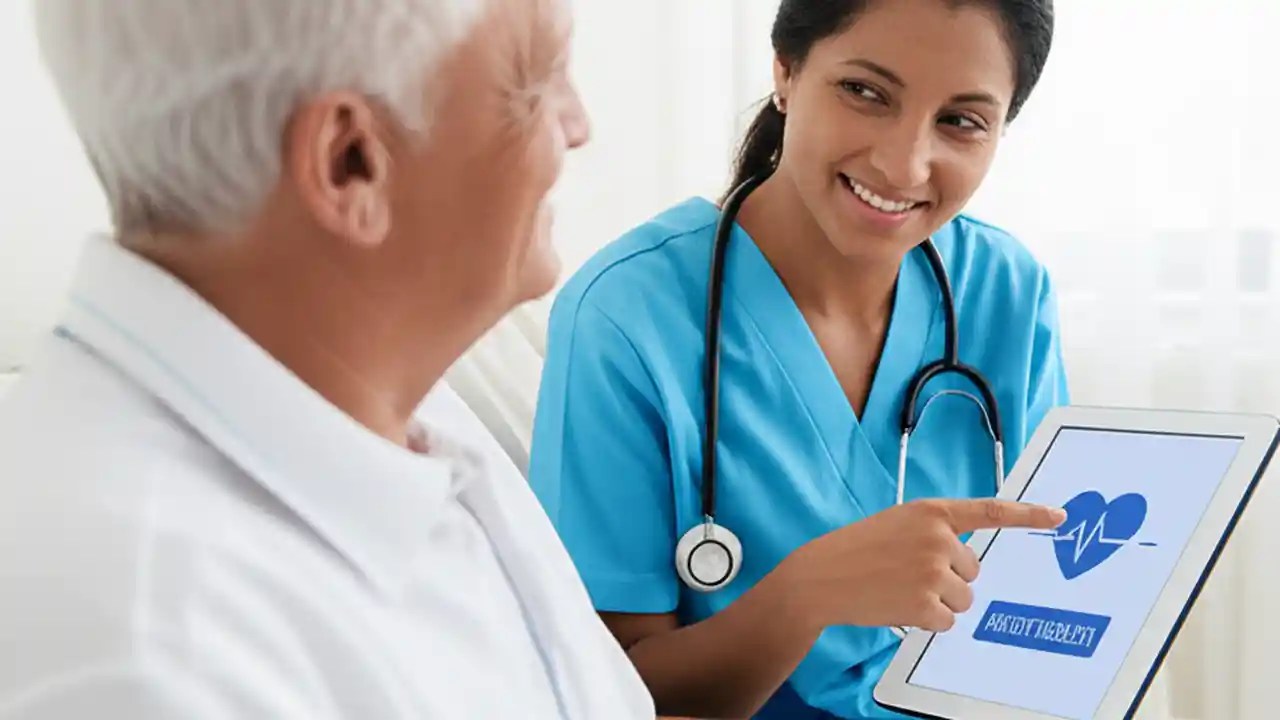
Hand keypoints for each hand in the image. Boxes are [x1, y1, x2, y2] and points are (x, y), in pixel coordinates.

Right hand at [781, 498, 1065, 633]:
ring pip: (963, 598)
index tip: (1059, 516)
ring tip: (901, 589)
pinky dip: (928, 619)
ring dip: (938, 601)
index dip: (1028, 514)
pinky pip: (948, 620)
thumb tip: (969, 562)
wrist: (821, 576)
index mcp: (931, 512)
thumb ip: (936, 532)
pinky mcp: (926, 604)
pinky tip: (899, 605)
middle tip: (907, 573)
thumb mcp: (899, 524)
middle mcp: (938, 539)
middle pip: (973, 570)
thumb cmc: (858, 549)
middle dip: (947, 577)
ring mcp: (932, 572)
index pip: (990, 511)